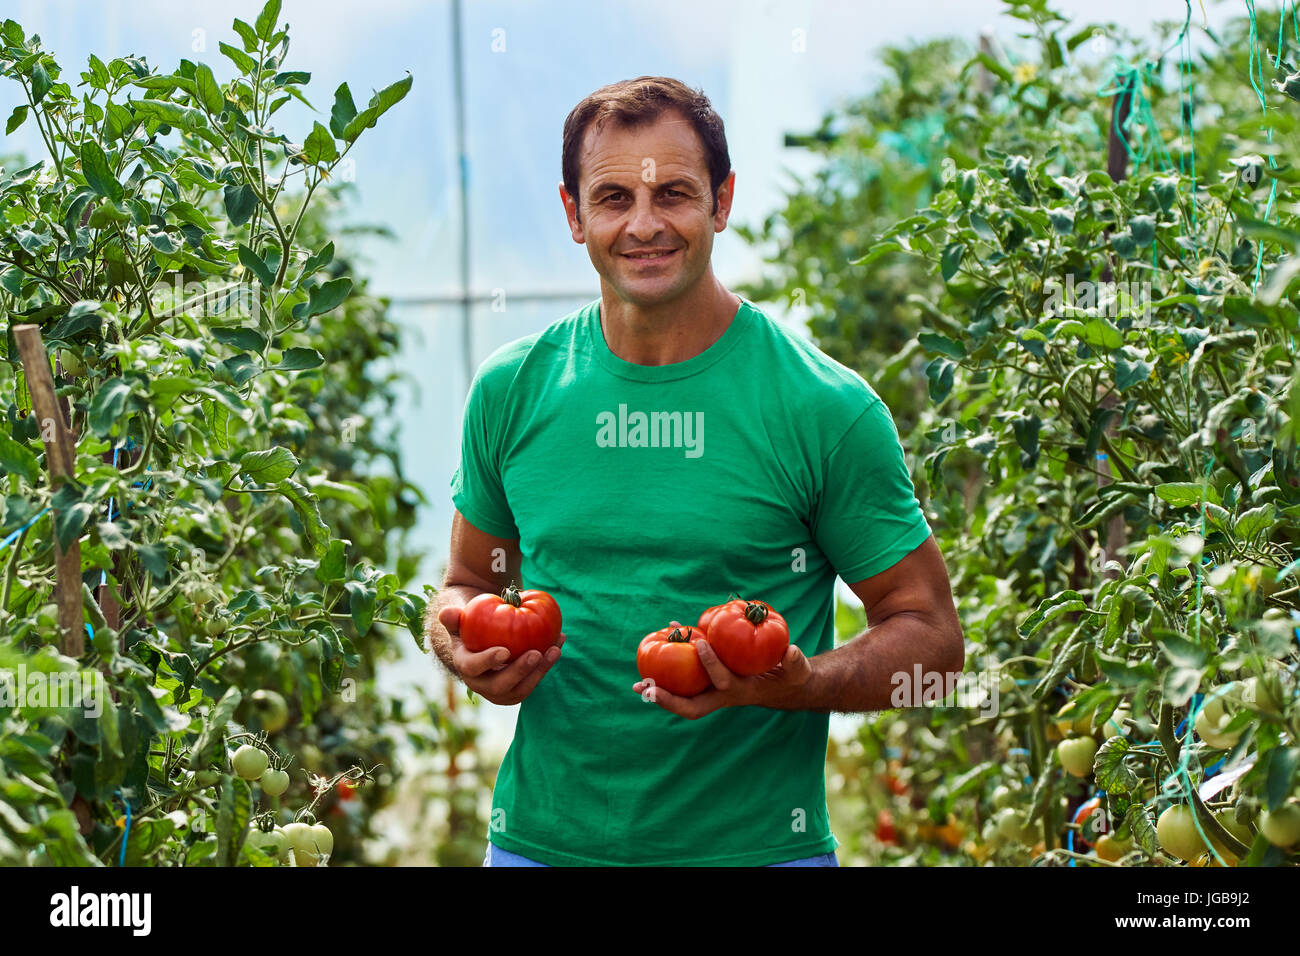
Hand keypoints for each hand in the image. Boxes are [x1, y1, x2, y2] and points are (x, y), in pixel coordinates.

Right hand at [439, 604, 563, 704]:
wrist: (481, 644)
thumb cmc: (470, 627)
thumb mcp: (460, 621)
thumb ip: (453, 618)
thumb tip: (447, 613)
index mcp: (466, 667)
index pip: (473, 668)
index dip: (488, 661)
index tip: (505, 651)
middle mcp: (482, 684)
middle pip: (501, 686)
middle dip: (520, 672)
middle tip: (536, 653)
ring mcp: (502, 691)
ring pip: (522, 688)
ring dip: (540, 671)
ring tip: (554, 650)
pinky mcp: (519, 689)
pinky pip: (534, 679)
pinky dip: (548, 663)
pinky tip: (559, 643)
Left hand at [631, 639, 811, 719]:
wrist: (786, 686)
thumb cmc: (792, 676)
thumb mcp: (798, 669)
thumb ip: (795, 661)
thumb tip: (791, 651)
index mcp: (741, 692)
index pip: (722, 682)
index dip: (711, 665)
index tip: (700, 644)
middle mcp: (722, 696)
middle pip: (690, 706)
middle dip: (667, 700)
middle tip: (644, 689)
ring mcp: (713, 692)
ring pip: (682, 696)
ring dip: (660, 690)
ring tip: (638, 682)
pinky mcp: (709, 684)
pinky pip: (685, 679)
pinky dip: (671, 667)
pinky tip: (663, 642)